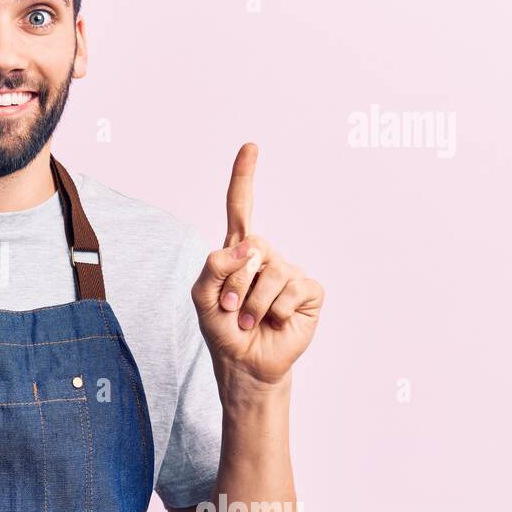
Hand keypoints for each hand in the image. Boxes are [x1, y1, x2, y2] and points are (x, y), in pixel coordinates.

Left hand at [191, 143, 323, 390]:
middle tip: (231, 309)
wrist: (245, 364)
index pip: (240, 208)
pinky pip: (292, 291)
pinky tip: (275, 321)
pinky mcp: (309, 291)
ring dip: (253, 305)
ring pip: (271, 274)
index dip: (244, 177)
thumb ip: (213, 268)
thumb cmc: (222, 329)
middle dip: (234, 284)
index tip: (250, 147)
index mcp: (238, 252)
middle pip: (250, 249)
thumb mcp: (202, 299)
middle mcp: (266, 256)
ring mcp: (290, 271)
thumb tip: (248, 246)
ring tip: (250, 320)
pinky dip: (276, 312)